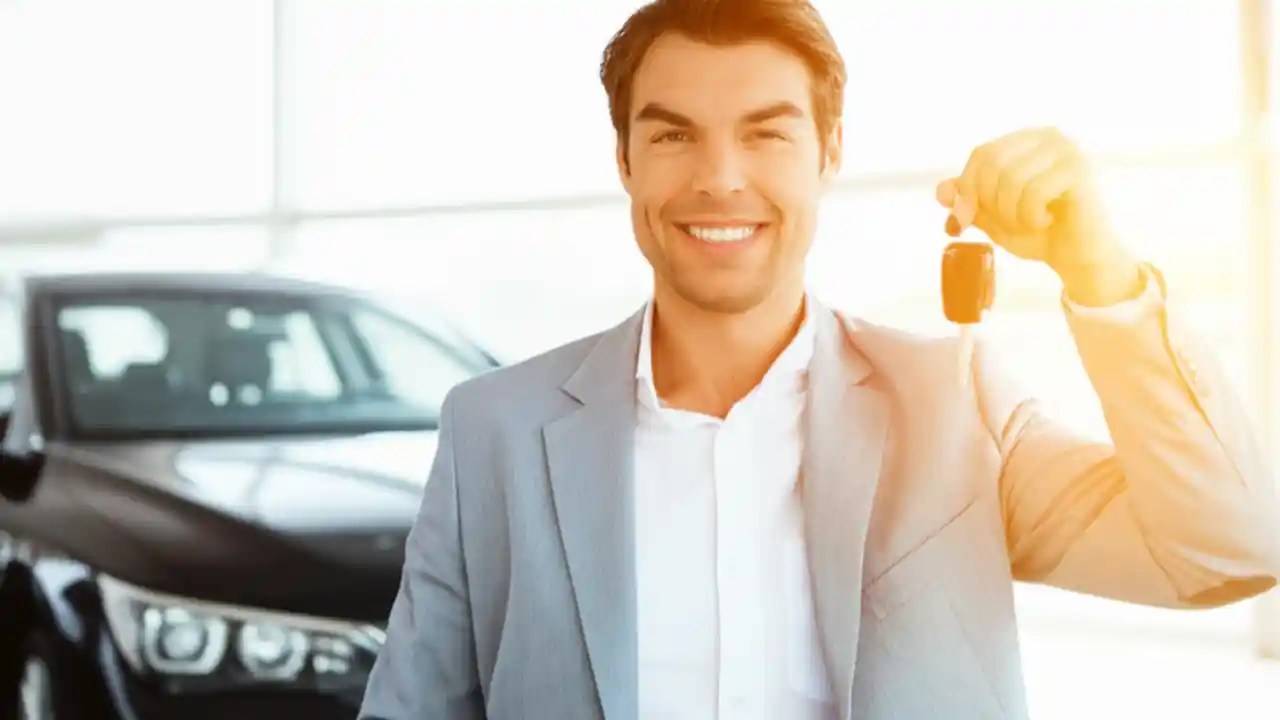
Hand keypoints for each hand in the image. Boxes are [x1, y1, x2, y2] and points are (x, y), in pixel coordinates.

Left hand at [935, 127, 1142, 304]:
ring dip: (1012, 213)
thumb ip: (968, 201)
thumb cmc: (1039, 234)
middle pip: (992, 163)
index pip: (981, 154)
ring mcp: (1065, 150)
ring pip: (1011, 178)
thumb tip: (942, 191)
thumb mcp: (993, 217)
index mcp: (1025, 141)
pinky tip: (1046, 220)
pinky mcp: (1078, 170)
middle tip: (1010, 223)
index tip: (963, 221)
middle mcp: (1047, 137)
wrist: (1077, 257)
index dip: (966, 189)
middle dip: (990, 203)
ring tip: (1029, 223)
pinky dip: (1031, 216)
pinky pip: (1033, 192)